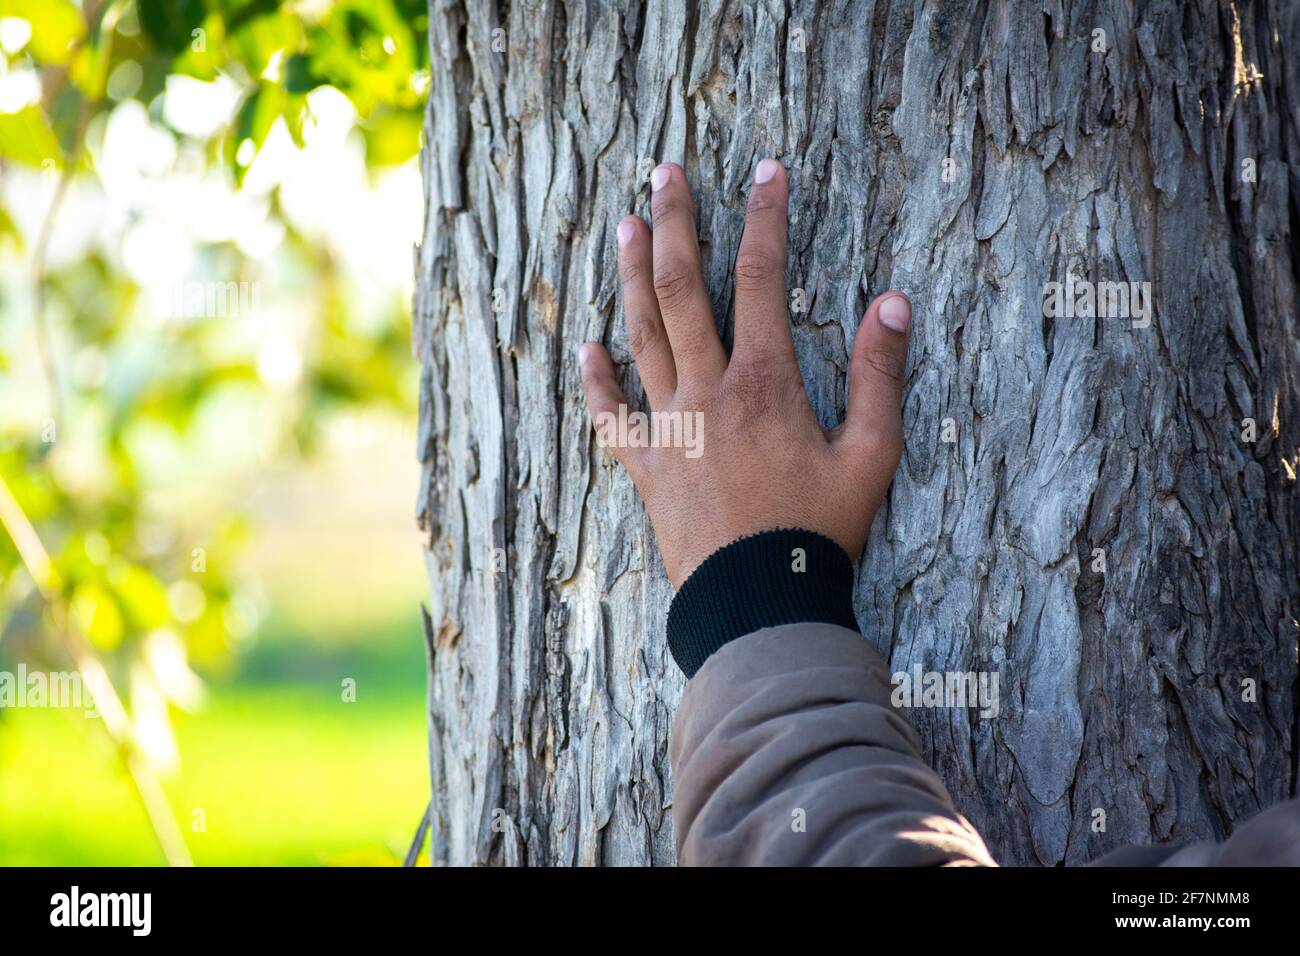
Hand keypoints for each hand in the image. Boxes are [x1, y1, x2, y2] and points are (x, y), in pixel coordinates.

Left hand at [579, 159, 911, 587]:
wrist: (757, 604)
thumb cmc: (819, 535)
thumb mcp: (870, 456)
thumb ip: (880, 377)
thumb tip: (892, 305)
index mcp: (764, 383)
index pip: (764, 278)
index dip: (766, 218)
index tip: (766, 172)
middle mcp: (707, 393)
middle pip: (684, 290)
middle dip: (677, 224)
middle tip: (664, 172)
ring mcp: (669, 428)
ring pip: (643, 336)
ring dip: (634, 277)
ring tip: (628, 227)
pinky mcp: (648, 467)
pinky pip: (613, 416)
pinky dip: (598, 382)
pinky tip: (587, 348)